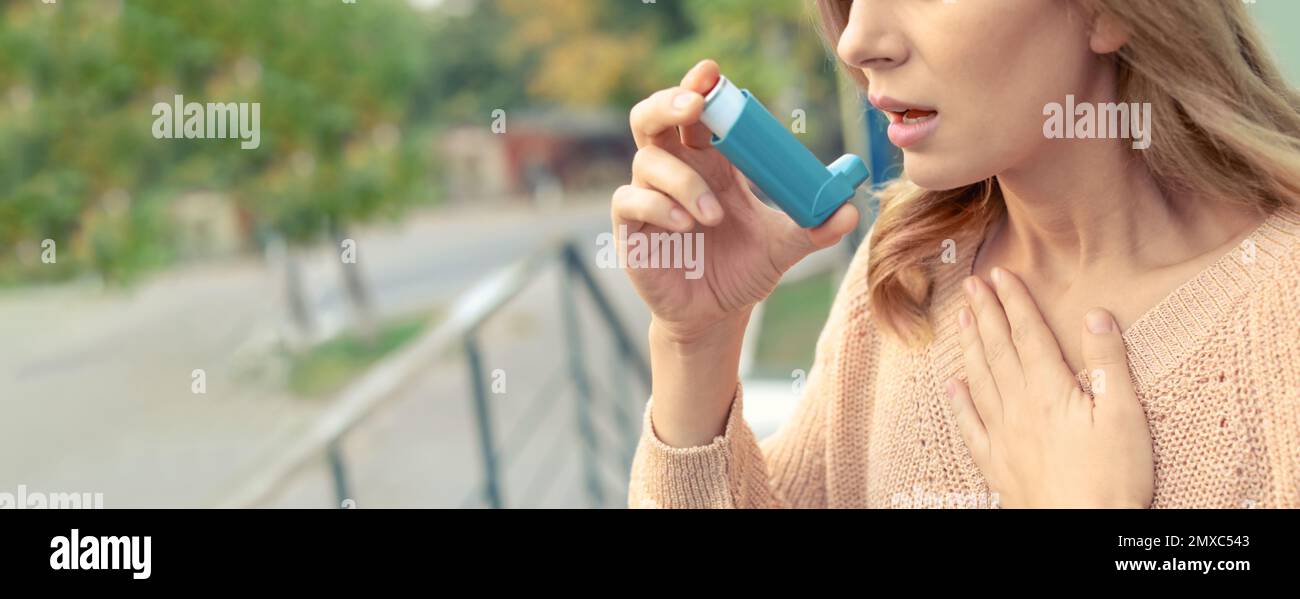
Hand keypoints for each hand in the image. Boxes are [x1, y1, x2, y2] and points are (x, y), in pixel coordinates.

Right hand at [613, 59, 858, 343]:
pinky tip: (685, 225)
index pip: (697, 111)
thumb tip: (851, 210)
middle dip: (670, 103)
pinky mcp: (631, 228)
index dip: (700, 87)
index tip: (713, 72)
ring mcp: (649, 197)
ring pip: (647, 160)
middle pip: (652, 117)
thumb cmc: (742, 270)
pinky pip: (630, 201)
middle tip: (696, 106)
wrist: (716, 315)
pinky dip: (658, 206)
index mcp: (710, 162)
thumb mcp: (783, 246)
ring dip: (683, 181)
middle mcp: (674, 171)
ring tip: (713, 215)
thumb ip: (814, 227)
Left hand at [945, 267, 1153, 507]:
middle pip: (998, 350)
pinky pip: (969, 425)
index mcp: (1050, 391)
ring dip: (970, 346)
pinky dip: (959, 401)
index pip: (1028, 334)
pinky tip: (952, 384)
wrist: (1083, 529)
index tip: (1000, 274)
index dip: (1014, 301)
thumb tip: (1095, 315)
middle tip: (971, 284)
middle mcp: (1018, 407)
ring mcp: (1002, 435)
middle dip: (986, 313)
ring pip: (979, 379)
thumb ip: (1108, 363)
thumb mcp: (1125, 416)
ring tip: (961, 319)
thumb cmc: (1113, 477)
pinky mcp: (996, 463)